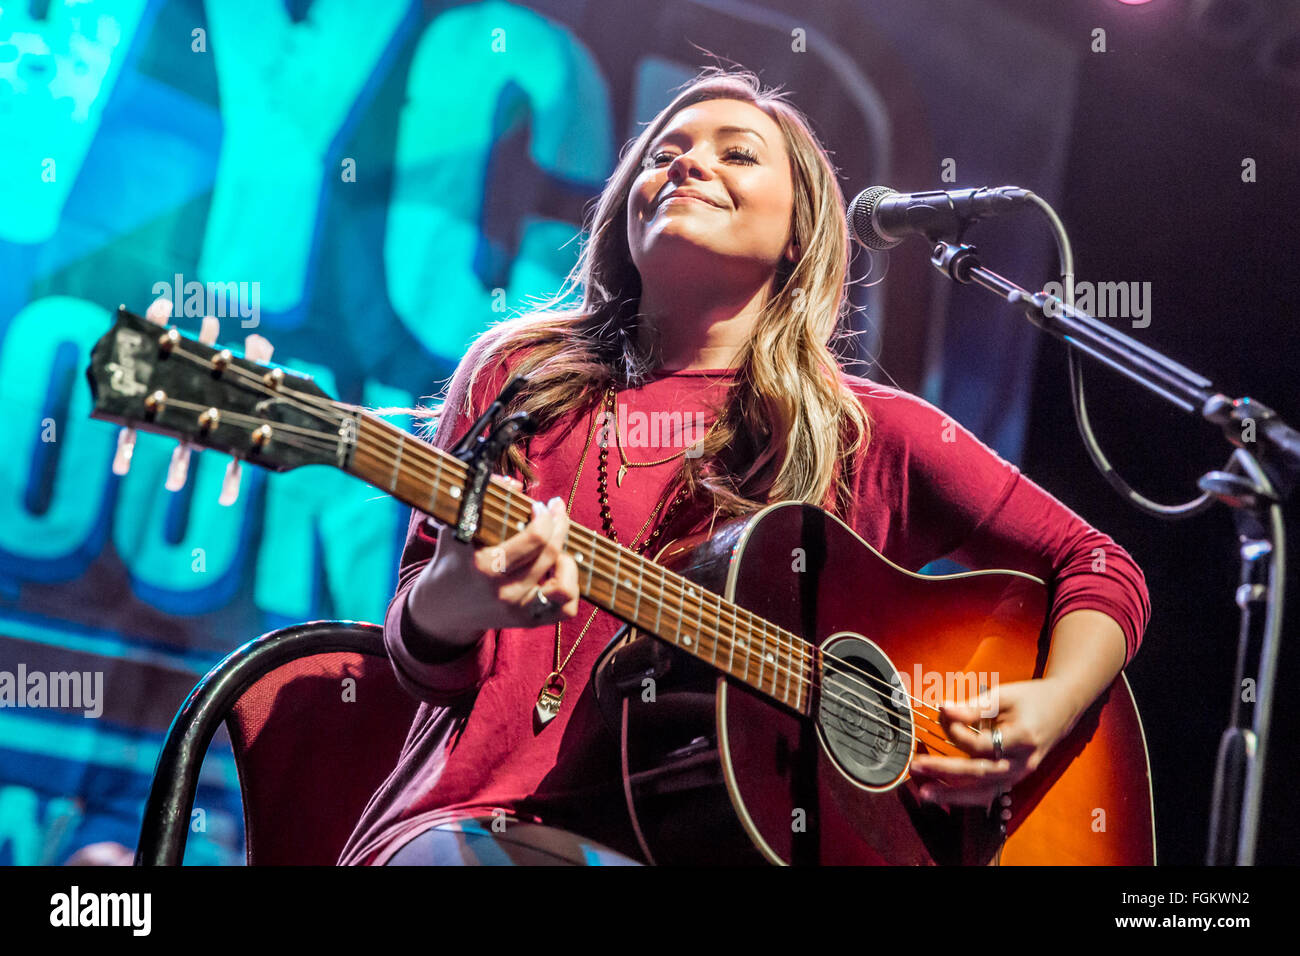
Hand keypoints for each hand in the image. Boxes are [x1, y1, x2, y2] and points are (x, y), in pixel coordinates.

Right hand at [406, 477, 581, 646]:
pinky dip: (570, 587)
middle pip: (551, 553)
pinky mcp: (528, 622)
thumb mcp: (456, 526)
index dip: (545, 516)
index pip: (535, 538)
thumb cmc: (452, 559)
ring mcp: (518, 610)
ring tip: (559, 548)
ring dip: (568, 560)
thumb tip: (514, 483)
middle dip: (560, 524)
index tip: (539, 505)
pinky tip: (558, 571)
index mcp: (486, 566)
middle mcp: (504, 591)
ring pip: (564, 586)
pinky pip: (566, 609)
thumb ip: (481, 497)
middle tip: (556, 510)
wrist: (440, 608)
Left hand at [907, 677, 1083, 809]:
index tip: (942, 713)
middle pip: (979, 774)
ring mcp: (1019, 776)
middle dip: (945, 772)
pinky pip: (987, 793)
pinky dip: (964, 796)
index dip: (957, 732)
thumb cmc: (1031, 698)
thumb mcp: (1003, 695)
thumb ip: (973, 707)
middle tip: (916, 766)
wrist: (1062, 709)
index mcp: (1023, 738)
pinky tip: (942, 794)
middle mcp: (1022, 763)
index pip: (982, 744)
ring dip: (952, 794)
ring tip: (924, 792)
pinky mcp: (1013, 780)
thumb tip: (942, 709)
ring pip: (983, 793)